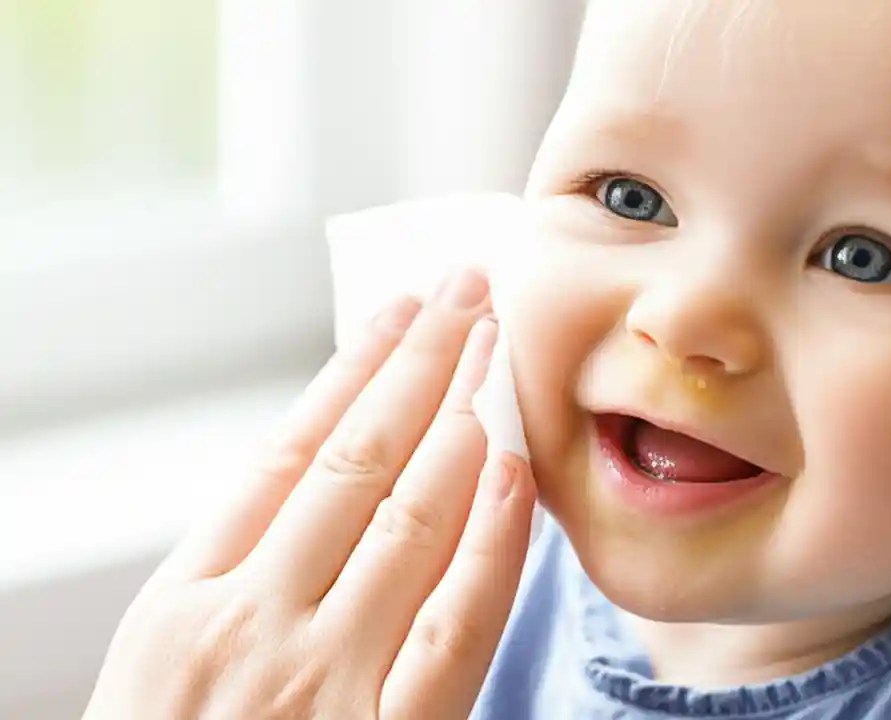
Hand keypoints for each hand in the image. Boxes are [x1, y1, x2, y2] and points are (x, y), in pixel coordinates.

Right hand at [84, 269, 535, 719]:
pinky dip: (490, 543)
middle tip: (468, 288)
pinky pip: (454, 626)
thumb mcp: (163, 672)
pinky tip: (515, 470)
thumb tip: (323, 477)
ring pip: (408, 517)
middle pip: (354, 461)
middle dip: (420, 363)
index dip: (352, 372)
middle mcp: (254, 627)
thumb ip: (238, 579)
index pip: (285, 453)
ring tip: (498, 345)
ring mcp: (324, 684)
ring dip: (461, 418)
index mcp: (184, 605)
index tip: (398, 310)